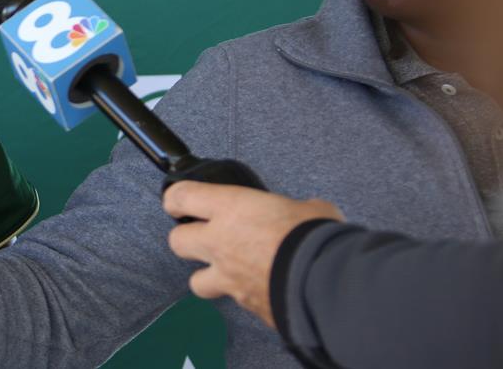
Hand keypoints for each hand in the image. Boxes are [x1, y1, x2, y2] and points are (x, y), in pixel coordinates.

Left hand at [163, 182, 343, 328]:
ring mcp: (229, 279)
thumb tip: (309, 214)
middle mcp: (220, 243)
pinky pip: (236, 302)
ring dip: (208, 276)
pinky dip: (245, 296)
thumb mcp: (309, 209)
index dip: (175, 199)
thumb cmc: (316, 239)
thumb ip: (297, 210)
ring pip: (197, 281)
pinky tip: (263, 291)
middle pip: (177, 241)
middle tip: (203, 236)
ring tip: (227, 271)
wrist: (327, 285)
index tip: (177, 202)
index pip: (181, 197)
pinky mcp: (246, 306)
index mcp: (230, 209)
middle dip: (186, 239)